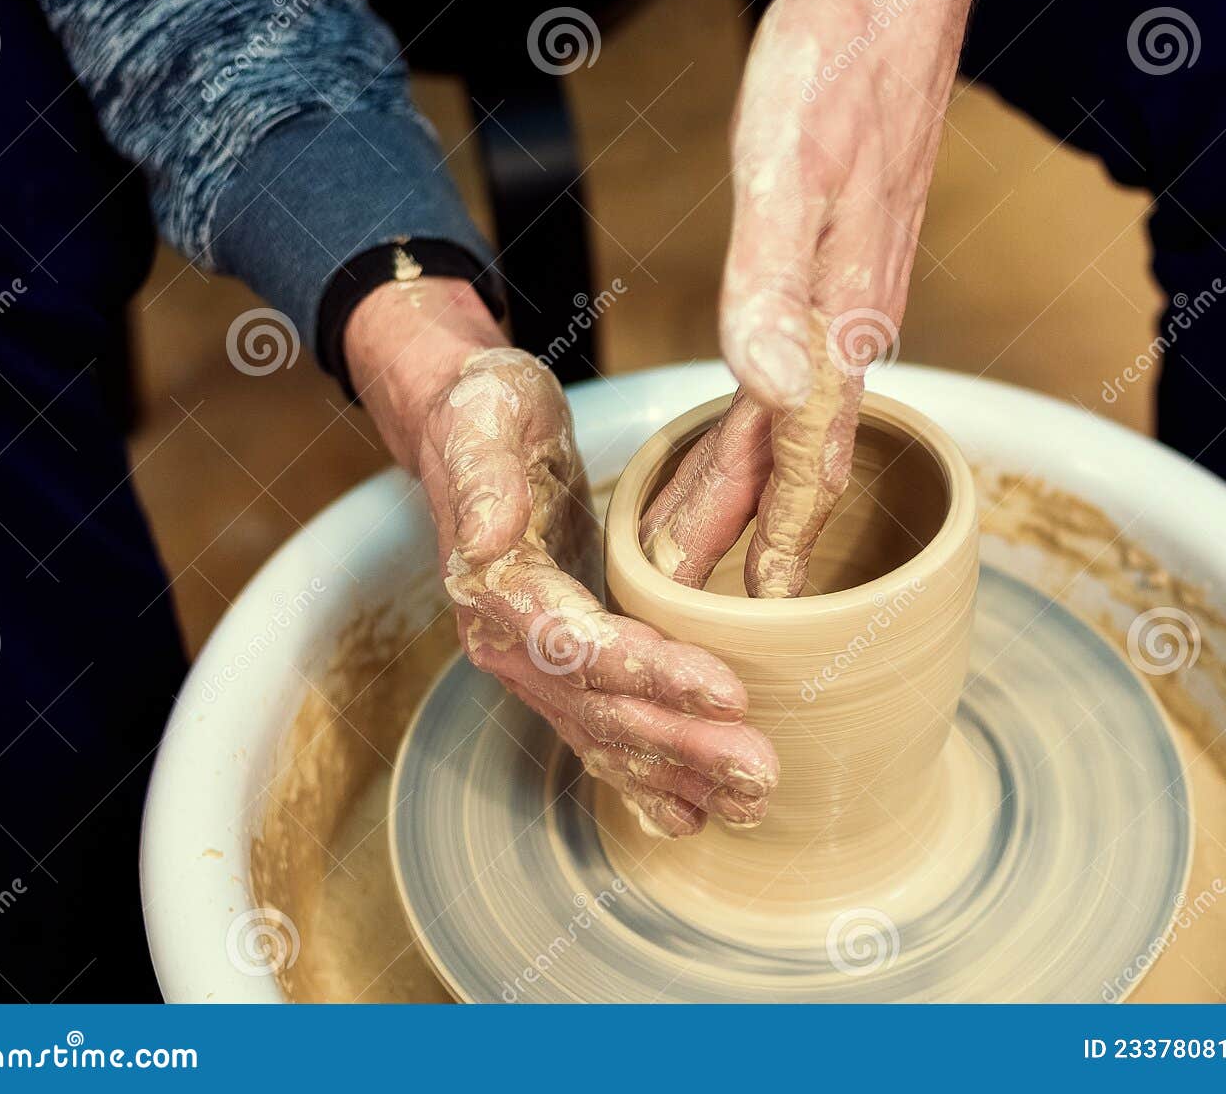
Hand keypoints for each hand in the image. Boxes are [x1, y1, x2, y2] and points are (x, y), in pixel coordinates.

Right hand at [346, 270, 777, 836]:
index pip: (577, 646)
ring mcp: (535, 664)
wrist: (465, 429)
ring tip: (751, 802)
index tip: (725, 691)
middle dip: (683, 743)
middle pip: (602, 708)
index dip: (650, 673)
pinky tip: (695, 812)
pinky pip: (602, 733)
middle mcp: (509, 644)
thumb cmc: (483, 414)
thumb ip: (485, 477)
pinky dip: (648, 777)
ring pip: (608, 733)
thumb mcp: (483, 418)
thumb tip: (488, 541)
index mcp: (494, 589)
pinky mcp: (562, 667)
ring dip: (679, 772)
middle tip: (760, 770)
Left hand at [643, 0, 982, 596]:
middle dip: (748, 537)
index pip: (800, 462)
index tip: (747, 616)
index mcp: (838, 322)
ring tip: (713, 540)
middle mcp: (849, 329)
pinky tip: (756, 428)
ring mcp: (850, 304)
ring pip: (796, 426)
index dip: (768, 539)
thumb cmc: (839, 71)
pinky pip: (800, 377)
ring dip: (754, 489)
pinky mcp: (841, 273)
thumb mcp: (790, 172)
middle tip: (700, 604)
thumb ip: (773, 286)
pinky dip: (767, 426)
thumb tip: (771, 391)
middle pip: (794, 462)